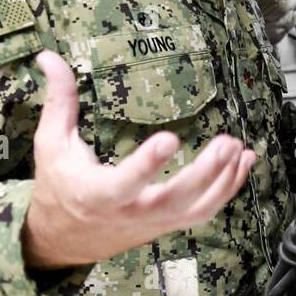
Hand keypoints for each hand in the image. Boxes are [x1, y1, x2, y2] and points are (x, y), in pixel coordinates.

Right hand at [22, 50, 257, 267]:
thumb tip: (49, 57)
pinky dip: (229, 188)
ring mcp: (154, 222)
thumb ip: (59, 101)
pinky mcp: (170, 224)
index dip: (146, 165)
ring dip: (224, 180)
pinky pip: (206, 211)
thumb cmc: (59, 184)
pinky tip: (246, 161)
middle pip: (173, 199)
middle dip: (204, 173)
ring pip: (196, 209)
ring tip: (239, 148)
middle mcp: (130, 212)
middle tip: (226, 143)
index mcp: (96, 194)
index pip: (124, 183)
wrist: (63, 238)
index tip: (169, 138)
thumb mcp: (52, 143)